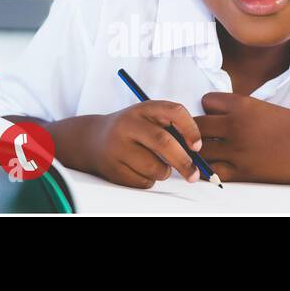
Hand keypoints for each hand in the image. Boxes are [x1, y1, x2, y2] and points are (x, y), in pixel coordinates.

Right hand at [72, 102, 203, 188]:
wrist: (93, 139)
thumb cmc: (132, 131)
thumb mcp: (148, 119)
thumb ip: (171, 130)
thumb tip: (197, 156)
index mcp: (143, 109)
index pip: (174, 111)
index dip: (190, 129)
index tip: (197, 147)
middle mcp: (128, 123)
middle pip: (164, 142)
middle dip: (184, 162)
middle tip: (193, 174)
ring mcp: (118, 145)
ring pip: (155, 167)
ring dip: (163, 172)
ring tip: (154, 165)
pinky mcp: (113, 167)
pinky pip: (143, 181)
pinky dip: (148, 180)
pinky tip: (137, 169)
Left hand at [195, 92, 289, 184]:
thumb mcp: (262, 107)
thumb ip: (238, 110)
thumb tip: (217, 116)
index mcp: (241, 105)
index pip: (206, 101)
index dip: (208, 110)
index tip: (212, 116)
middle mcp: (235, 125)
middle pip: (196, 125)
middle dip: (195, 130)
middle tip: (197, 135)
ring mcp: (237, 149)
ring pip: (199, 149)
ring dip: (197, 150)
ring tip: (201, 152)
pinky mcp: (243, 171)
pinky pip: (211, 171)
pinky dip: (207, 170)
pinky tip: (209, 168)